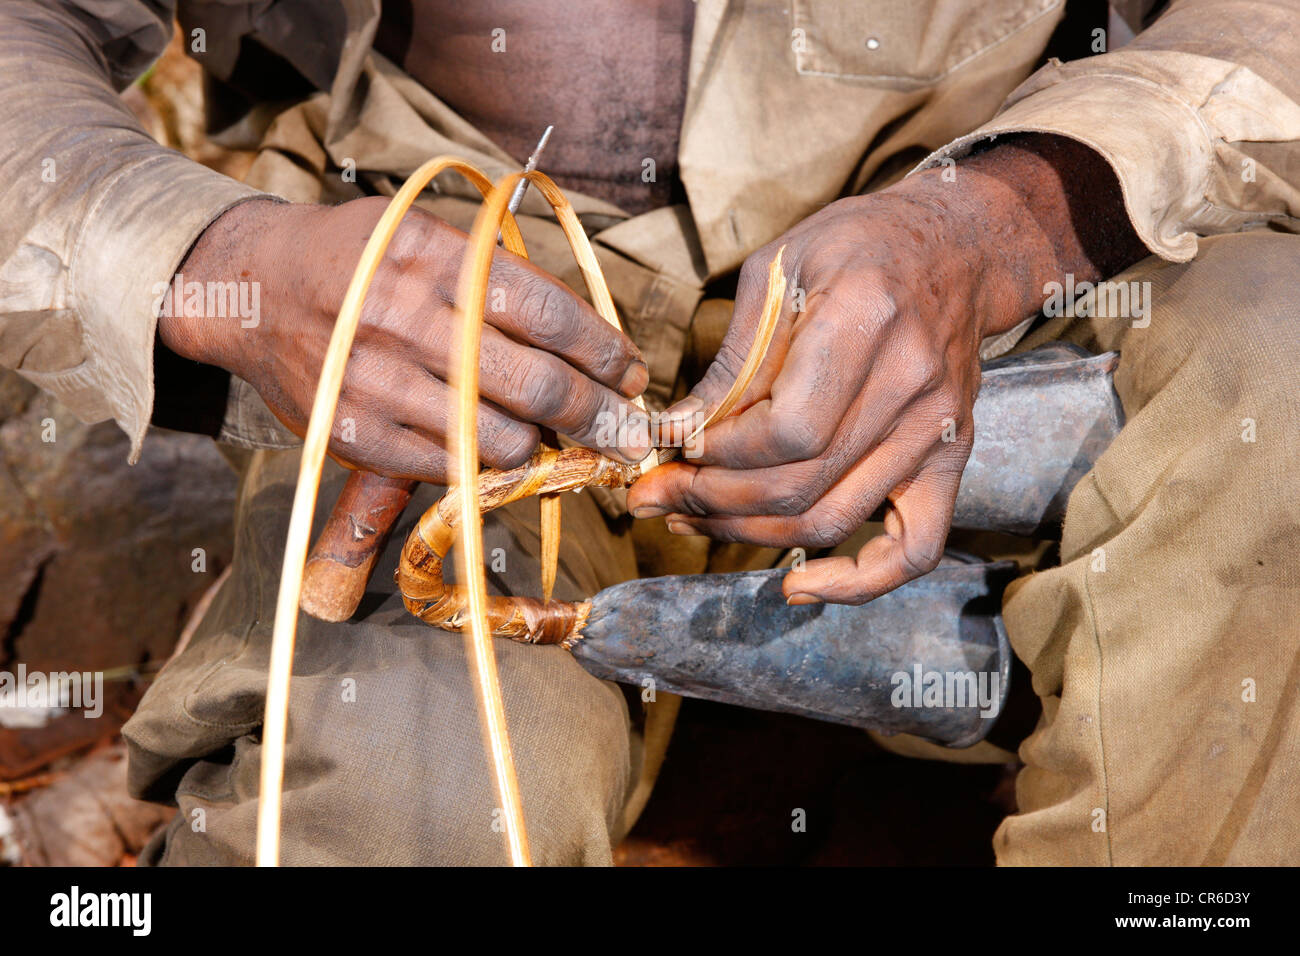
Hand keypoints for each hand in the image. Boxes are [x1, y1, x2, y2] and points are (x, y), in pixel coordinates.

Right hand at [158, 197, 652, 479]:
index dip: (604, 352)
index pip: (547, 313)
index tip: (632, 373)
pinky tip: (503, 448)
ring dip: (546, 445)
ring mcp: (378, 383)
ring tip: (556, 435)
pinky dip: (491, 464)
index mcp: (433, 257)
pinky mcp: (358, 435)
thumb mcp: (429, 236)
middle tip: (625, 430)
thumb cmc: (360, 259)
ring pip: (502, 439)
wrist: (253, 291)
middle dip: (599, 416)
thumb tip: (592, 341)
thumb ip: (503, 278)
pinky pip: (453, 467)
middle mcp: (406, 319)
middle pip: (537, 386)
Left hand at [628, 137, 1142, 603]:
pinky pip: (914, 548)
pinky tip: (799, 586)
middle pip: (801, 485)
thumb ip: (732, 358)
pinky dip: (857, 583)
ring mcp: (937, 431)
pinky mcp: (950, 459)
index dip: (717, 456)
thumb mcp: (779, 268)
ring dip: (750, 533)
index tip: (672, 448)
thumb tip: (675, 433)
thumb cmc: (857, 246)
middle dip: (711, 501)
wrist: (955, 248)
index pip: (786, 431)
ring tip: (692, 520)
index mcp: (867, 321)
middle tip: (655, 497)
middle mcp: (911, 386)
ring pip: (833, 519)